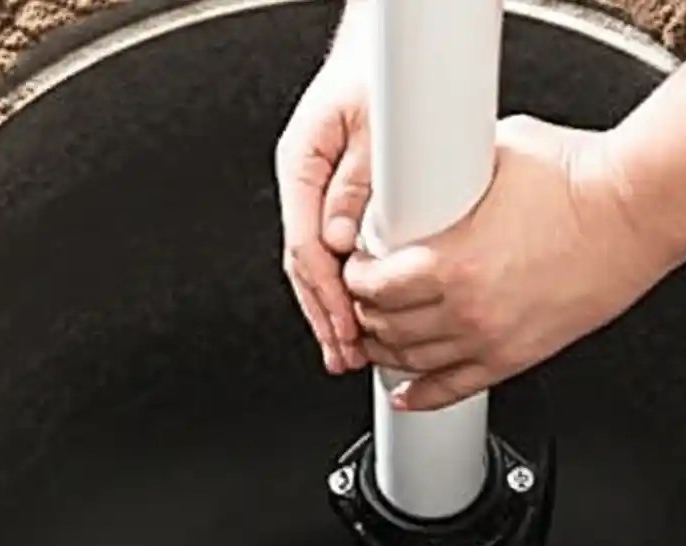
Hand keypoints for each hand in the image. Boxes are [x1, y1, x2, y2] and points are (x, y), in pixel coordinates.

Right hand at [274, 17, 370, 374]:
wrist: (383, 51)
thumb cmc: (378, 74)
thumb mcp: (372, 124)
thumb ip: (357, 181)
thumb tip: (345, 239)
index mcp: (302, 162)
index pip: (305, 245)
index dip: (326, 294)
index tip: (344, 328)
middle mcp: (305, 181)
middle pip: (304, 265)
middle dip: (324, 315)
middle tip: (345, 355)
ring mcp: (318, 191)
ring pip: (315, 263)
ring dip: (330, 308)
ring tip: (348, 348)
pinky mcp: (336, 196)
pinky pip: (331, 248)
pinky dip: (342, 283)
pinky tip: (356, 310)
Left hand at [344, 115, 684, 410]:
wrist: (637, 209)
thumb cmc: (580, 177)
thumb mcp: (495, 155)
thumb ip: (455, 172)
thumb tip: (433, 162)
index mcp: (451, 260)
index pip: (371, 285)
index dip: (354, 276)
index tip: (356, 267)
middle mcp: (466, 308)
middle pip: (386, 326)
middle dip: (365, 313)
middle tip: (362, 299)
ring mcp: (492, 337)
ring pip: (413, 360)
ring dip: (387, 350)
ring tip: (378, 336)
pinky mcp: (520, 354)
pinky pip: (457, 387)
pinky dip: (424, 395)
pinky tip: (406, 393)